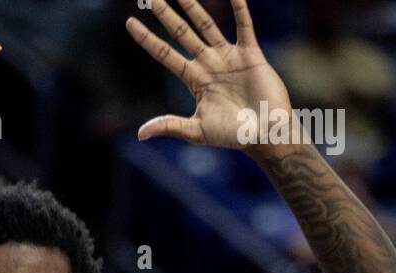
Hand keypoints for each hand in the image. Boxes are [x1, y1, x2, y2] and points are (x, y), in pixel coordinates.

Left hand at [126, 0, 291, 148]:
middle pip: (182, 33)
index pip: (165, 54)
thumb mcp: (196, 131)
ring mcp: (228, 57)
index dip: (148, 39)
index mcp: (194, 80)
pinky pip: (244, 26)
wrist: (265, 135)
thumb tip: (140, 134)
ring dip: (193, 6)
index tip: (130, 23)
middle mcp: (208, 64)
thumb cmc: (232, 136)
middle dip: (166, 15)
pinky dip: (239, 9)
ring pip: (207, 25)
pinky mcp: (250, 54)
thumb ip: (169, 125)